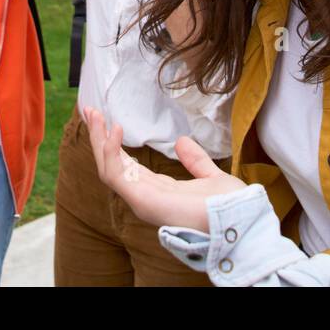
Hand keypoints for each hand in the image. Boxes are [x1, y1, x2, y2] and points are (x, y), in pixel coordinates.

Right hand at [84, 106, 243, 231]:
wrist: (240, 218)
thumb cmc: (229, 207)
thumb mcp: (210, 176)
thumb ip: (195, 161)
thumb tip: (180, 142)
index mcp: (158, 191)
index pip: (126, 166)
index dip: (114, 144)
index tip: (107, 121)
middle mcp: (145, 196)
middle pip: (111, 164)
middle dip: (98, 138)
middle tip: (89, 111)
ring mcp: (141, 200)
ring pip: (107, 168)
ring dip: (98, 140)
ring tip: (94, 114)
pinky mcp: (142, 200)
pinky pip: (116, 175)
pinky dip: (110, 151)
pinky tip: (114, 130)